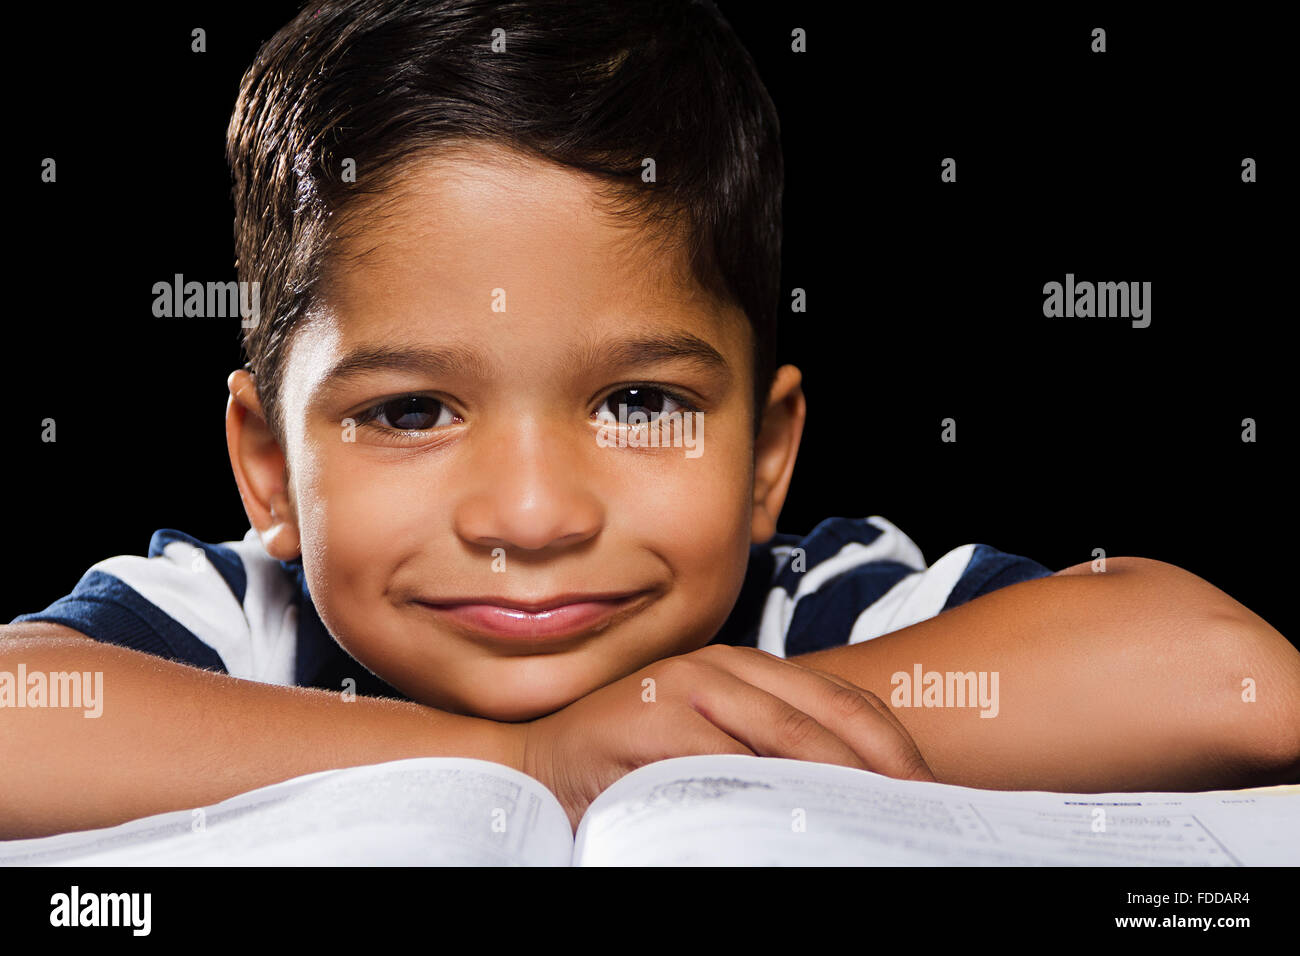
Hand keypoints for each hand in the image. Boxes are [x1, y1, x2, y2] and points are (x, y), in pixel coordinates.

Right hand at [521, 643, 934, 831]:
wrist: (540, 763)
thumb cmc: (632, 761)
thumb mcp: (712, 743)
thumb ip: (767, 750)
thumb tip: (849, 792)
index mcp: (743, 665)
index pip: (839, 696)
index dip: (890, 741)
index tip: (926, 788)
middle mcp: (721, 664)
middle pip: (826, 712)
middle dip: (880, 764)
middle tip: (917, 810)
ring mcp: (687, 685)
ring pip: (787, 734)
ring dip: (837, 780)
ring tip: (873, 820)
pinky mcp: (657, 718)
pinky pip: (730, 760)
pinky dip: (769, 792)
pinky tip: (796, 823)